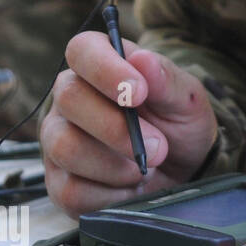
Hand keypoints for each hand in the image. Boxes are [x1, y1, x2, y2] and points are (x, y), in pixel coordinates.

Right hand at [39, 30, 217, 217]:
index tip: (139, 91)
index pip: (82, 50)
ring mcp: (59, 139)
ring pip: (66, 147)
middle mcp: (71, 99)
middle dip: (118, 128)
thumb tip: (143, 59)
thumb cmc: (179, 124)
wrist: (183, 169)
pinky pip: (72, 190)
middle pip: (70, 99)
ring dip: (115, 164)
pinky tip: (131, 188)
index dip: (106, 69)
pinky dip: (111, 195)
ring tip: (145, 168)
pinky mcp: (59, 182)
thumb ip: (166, 80)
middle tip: (158, 147)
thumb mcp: (187, 101)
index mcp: (101, 66)